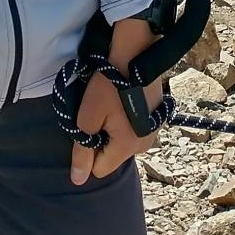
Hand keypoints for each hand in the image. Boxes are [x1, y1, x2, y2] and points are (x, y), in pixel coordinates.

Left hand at [70, 18, 163, 186]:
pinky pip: (135, 129)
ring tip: (110, 104)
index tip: (88, 126)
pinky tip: (122, 100)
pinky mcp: (157, 118)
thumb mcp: (87, 118)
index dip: (88, 151)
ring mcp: (154, 131)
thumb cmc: (108, 85)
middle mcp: (145, 145)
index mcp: (128, 148)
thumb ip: (81, 151)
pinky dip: (126, 120)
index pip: (100, 168)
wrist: (135, 53)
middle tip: (98, 113)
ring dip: (114, 129)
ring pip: (124, 142)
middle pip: (113, 155)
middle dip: (102, 139)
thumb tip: (77, 180)